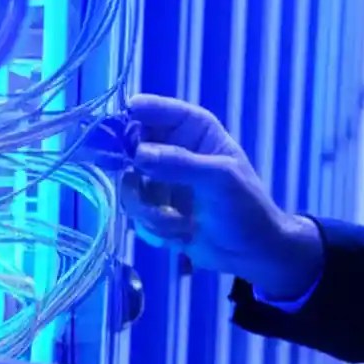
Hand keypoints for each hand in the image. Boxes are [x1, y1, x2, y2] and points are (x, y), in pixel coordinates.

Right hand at [123, 94, 323, 299]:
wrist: (251, 253)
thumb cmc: (246, 207)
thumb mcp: (219, 179)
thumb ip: (179, 163)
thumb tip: (138, 154)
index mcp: (192, 129)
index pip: (152, 111)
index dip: (129, 116)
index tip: (112, 130)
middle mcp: (170, 150)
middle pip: (127, 146)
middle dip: (130, 171)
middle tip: (134, 184)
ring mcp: (159, 181)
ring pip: (128, 186)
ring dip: (150, 210)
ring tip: (178, 224)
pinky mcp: (153, 210)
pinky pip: (135, 214)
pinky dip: (156, 228)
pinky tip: (182, 235)